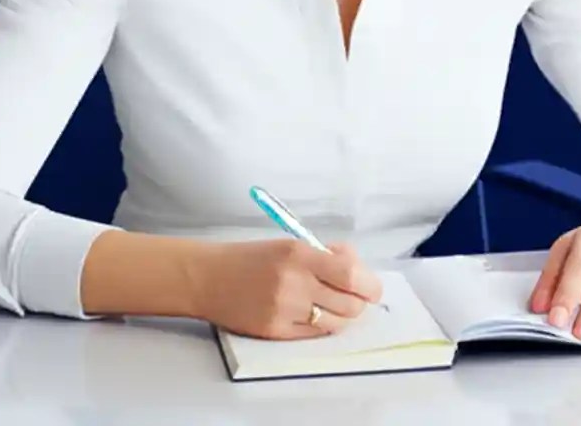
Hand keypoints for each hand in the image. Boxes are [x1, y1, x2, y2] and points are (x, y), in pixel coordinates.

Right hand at [191, 239, 382, 339]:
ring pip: (336, 322)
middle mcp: (294, 283)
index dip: (370, 285)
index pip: (351, 275)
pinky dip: (322, 326)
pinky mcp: (275, 331)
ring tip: (333, 306)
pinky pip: (314, 334)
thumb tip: (360, 269)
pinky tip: (314, 315)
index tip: (373, 289)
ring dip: (343, 316)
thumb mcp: (290, 245)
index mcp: (300, 254)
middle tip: (356, 298)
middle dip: (359, 302)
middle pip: (350, 303)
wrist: (207, 278)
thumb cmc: (251, 258)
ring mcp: (284, 309)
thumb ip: (326, 255)